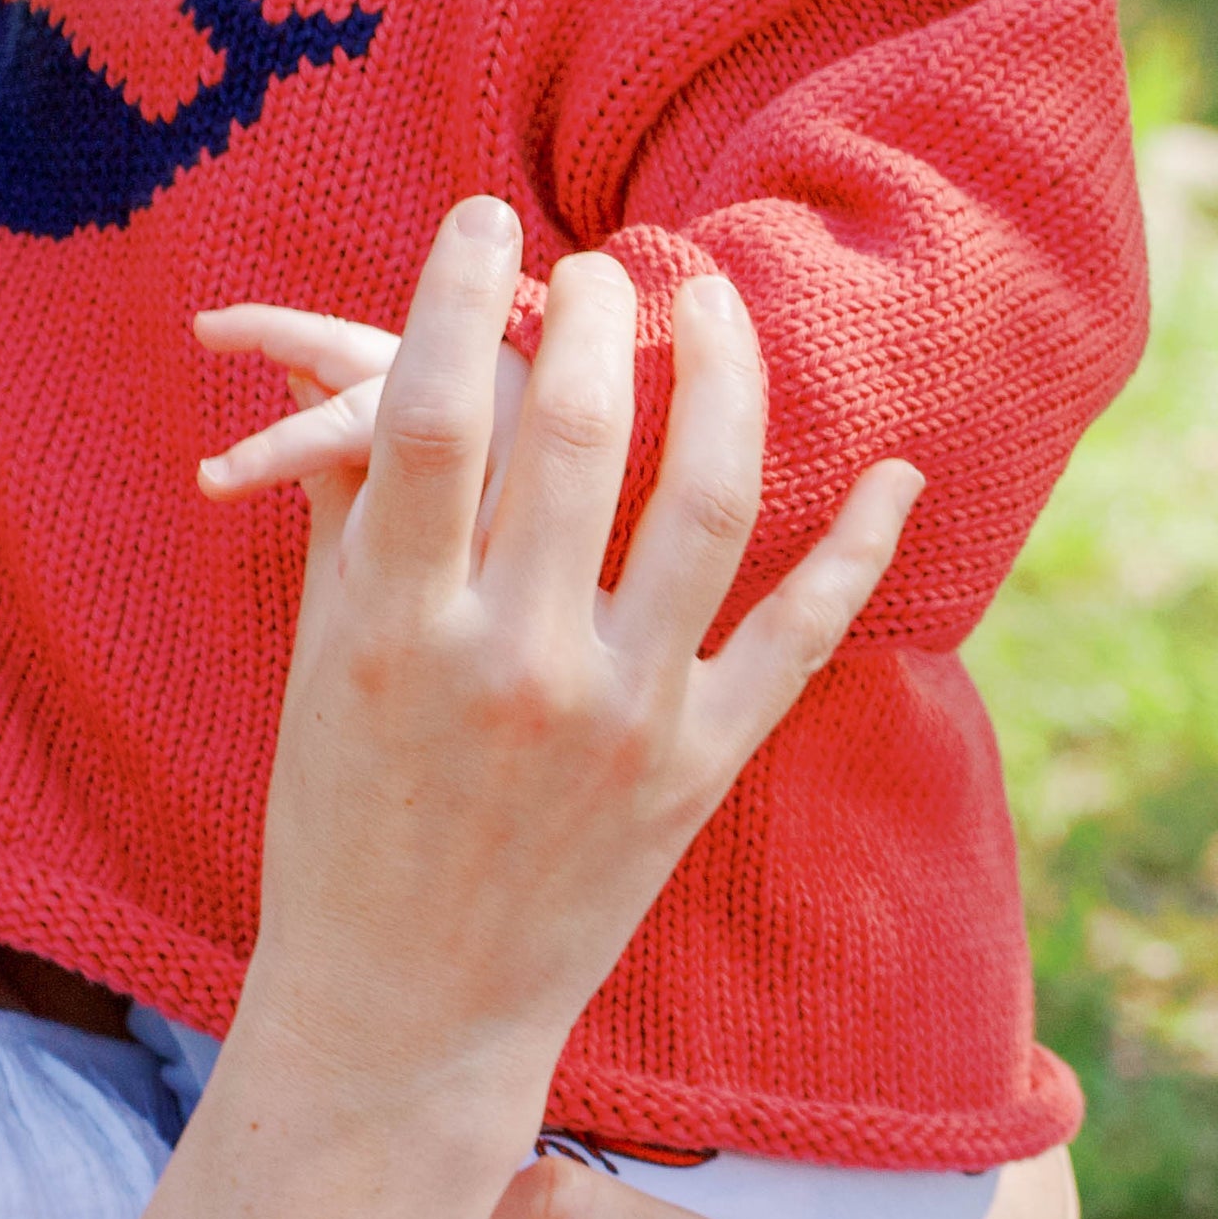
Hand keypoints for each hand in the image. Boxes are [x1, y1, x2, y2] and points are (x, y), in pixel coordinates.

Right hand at [135, 198, 918, 1218]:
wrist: (404, 1004)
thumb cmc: (338, 807)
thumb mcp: (320, 649)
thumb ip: (354, 504)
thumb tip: (382, 358)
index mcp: (392, 621)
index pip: (429, 408)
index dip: (455, 287)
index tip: (480, 215)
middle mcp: (512, 661)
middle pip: (576, 427)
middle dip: (592, 311)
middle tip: (596, 267)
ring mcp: (619, 717)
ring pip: (707, 500)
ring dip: (722, 374)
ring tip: (710, 302)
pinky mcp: (699, 769)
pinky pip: (801, 635)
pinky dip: (862, 548)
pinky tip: (898, 474)